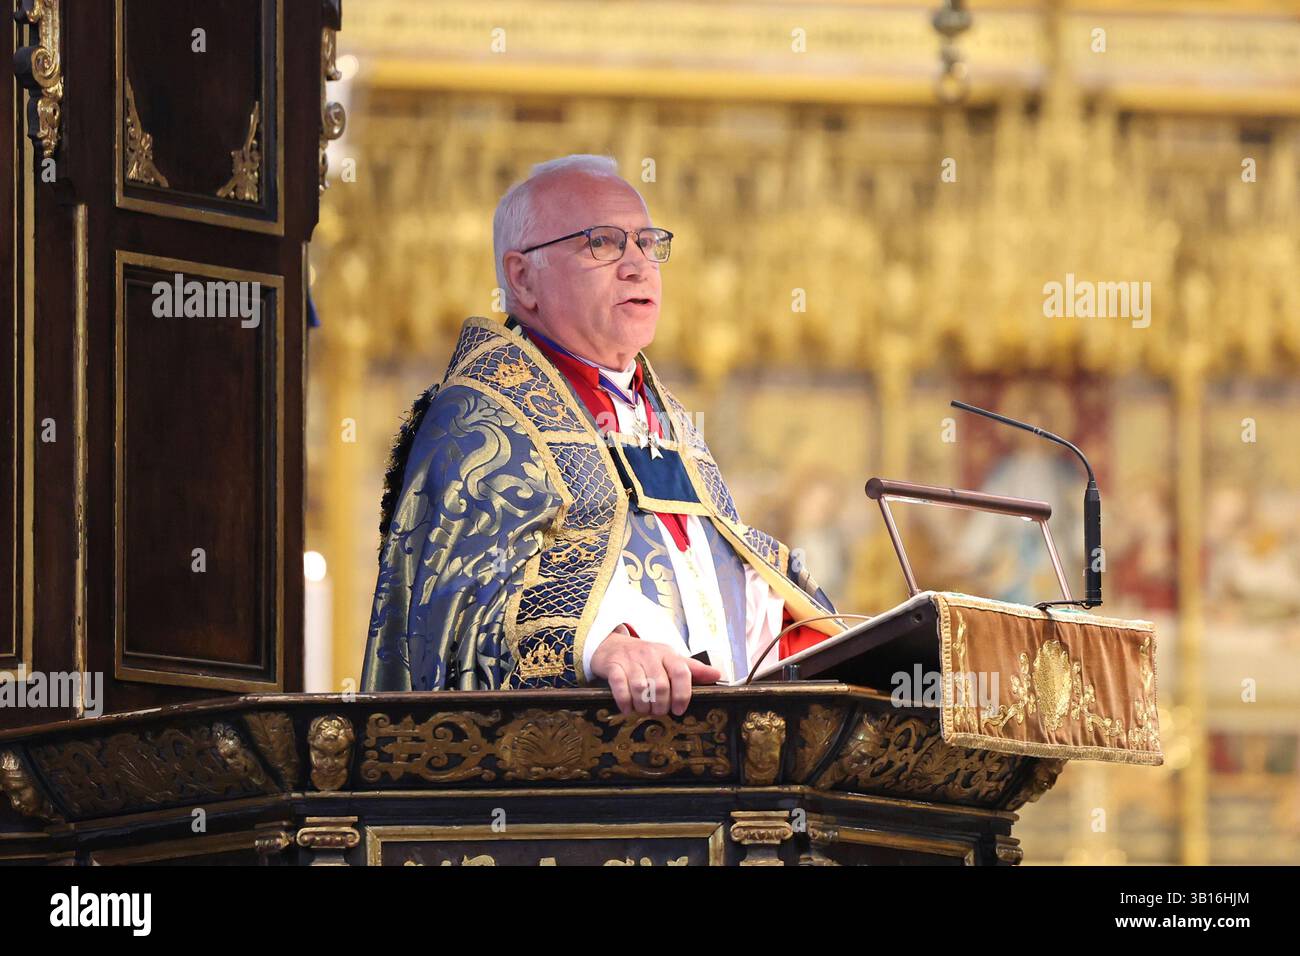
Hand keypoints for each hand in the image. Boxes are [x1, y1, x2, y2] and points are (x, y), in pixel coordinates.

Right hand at [589, 626, 721, 716]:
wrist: (611, 645)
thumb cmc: (645, 657)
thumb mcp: (669, 659)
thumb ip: (692, 669)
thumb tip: (717, 675)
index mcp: (668, 653)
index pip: (681, 672)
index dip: (683, 694)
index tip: (680, 710)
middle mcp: (650, 654)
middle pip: (660, 685)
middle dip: (661, 705)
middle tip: (659, 713)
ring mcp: (630, 659)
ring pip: (640, 688)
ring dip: (643, 706)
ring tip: (644, 711)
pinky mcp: (612, 665)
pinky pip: (619, 686)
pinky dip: (624, 701)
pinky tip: (627, 709)